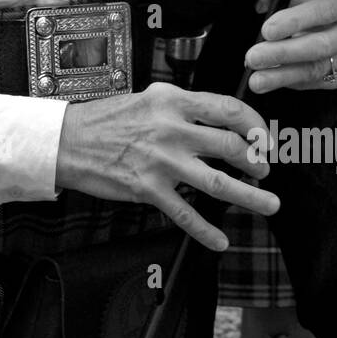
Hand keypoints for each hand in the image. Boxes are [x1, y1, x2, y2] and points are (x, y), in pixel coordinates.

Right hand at [56, 82, 276, 250]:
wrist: (68, 141)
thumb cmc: (107, 118)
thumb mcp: (149, 97)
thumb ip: (183, 107)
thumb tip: (218, 120)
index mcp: (173, 101)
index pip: (228, 109)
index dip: (255, 125)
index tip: (263, 138)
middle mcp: (171, 130)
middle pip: (231, 147)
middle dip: (256, 162)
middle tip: (264, 171)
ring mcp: (161, 162)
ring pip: (217, 183)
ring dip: (249, 196)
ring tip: (268, 204)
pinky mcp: (148, 190)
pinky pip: (185, 214)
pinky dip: (206, 231)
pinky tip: (221, 240)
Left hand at [245, 0, 336, 93]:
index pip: (326, 10)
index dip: (296, 21)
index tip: (267, 30)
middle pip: (322, 45)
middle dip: (283, 53)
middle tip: (253, 58)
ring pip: (317, 69)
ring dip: (282, 75)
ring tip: (256, 78)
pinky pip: (317, 81)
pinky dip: (292, 81)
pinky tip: (272, 78)